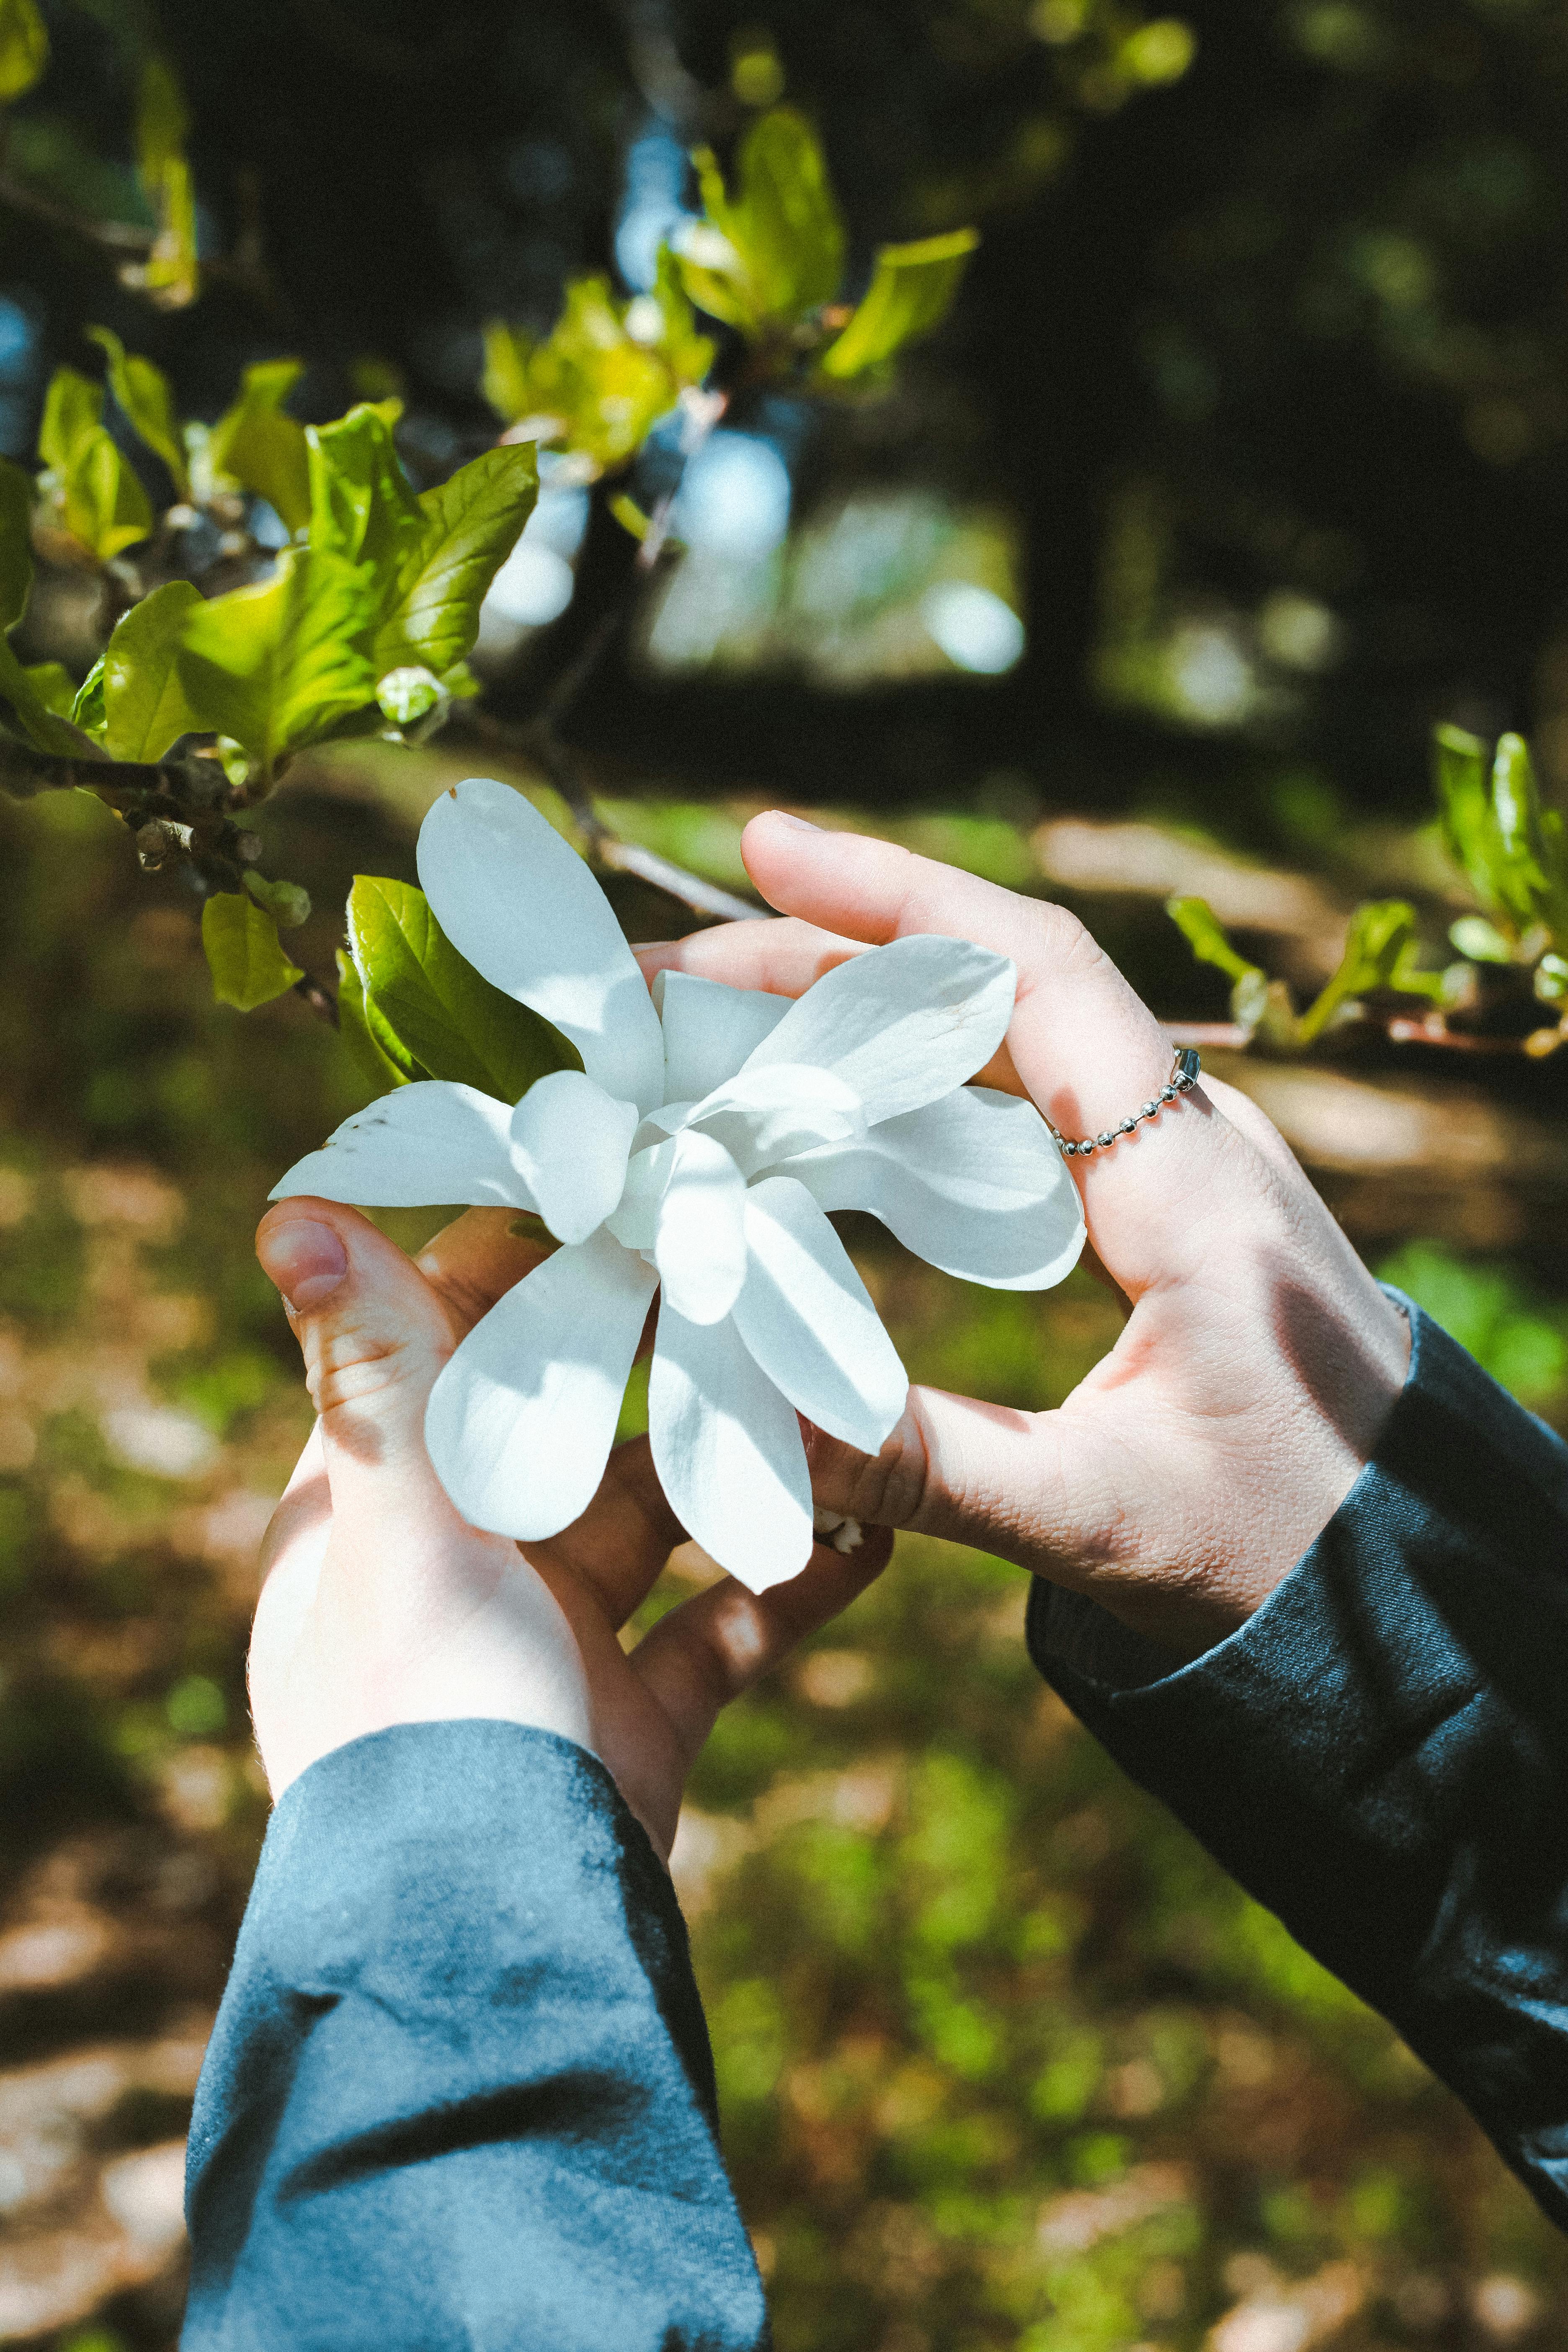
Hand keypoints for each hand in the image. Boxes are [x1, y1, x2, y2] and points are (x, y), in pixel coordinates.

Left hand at [249, 1201, 889, 1858]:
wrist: (498, 1944)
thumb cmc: (428, 1725)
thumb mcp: (410, 1531)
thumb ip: (381, 1375)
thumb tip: (293, 1217)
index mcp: (373, 1512)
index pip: (438, 1349)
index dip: (519, 1269)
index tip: (619, 1194)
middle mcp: (457, 1564)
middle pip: (563, 1425)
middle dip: (653, 1356)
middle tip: (746, 1270)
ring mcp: (552, 1641)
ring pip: (661, 1514)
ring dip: (740, 1464)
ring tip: (835, 1398)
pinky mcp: (635, 1711)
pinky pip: (727, 1623)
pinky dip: (795, 1581)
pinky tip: (873, 1537)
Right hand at [639, 813, 1410, 1659]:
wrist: (1411, 1574)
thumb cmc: (1291, 1545)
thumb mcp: (1107, 1520)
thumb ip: (930, 1469)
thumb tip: (748, 1417)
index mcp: (1193, 1184)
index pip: (1037, 973)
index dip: (898, 900)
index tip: (768, 846)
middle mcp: (1190, 1140)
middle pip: (995, 990)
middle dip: (828, 962)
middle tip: (667, 984)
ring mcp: (1177, 1165)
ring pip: (1001, 1044)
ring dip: (857, 1022)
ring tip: (707, 1037)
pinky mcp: (1158, 1206)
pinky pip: (1019, 1107)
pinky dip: (907, 1090)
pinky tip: (816, 1117)